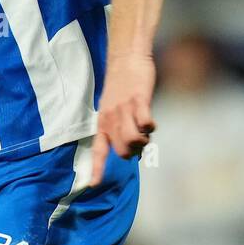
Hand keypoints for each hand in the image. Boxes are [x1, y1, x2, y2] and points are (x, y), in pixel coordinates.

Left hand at [90, 51, 155, 185]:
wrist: (127, 59)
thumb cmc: (122, 87)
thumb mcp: (114, 109)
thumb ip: (120, 129)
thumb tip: (133, 151)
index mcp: (102, 123)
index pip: (98, 151)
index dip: (96, 169)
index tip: (93, 185)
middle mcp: (110, 119)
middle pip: (121, 150)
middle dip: (133, 152)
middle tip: (140, 142)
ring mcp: (124, 110)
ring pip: (133, 140)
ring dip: (143, 142)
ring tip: (146, 134)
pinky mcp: (138, 100)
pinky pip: (146, 123)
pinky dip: (151, 127)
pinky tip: (151, 122)